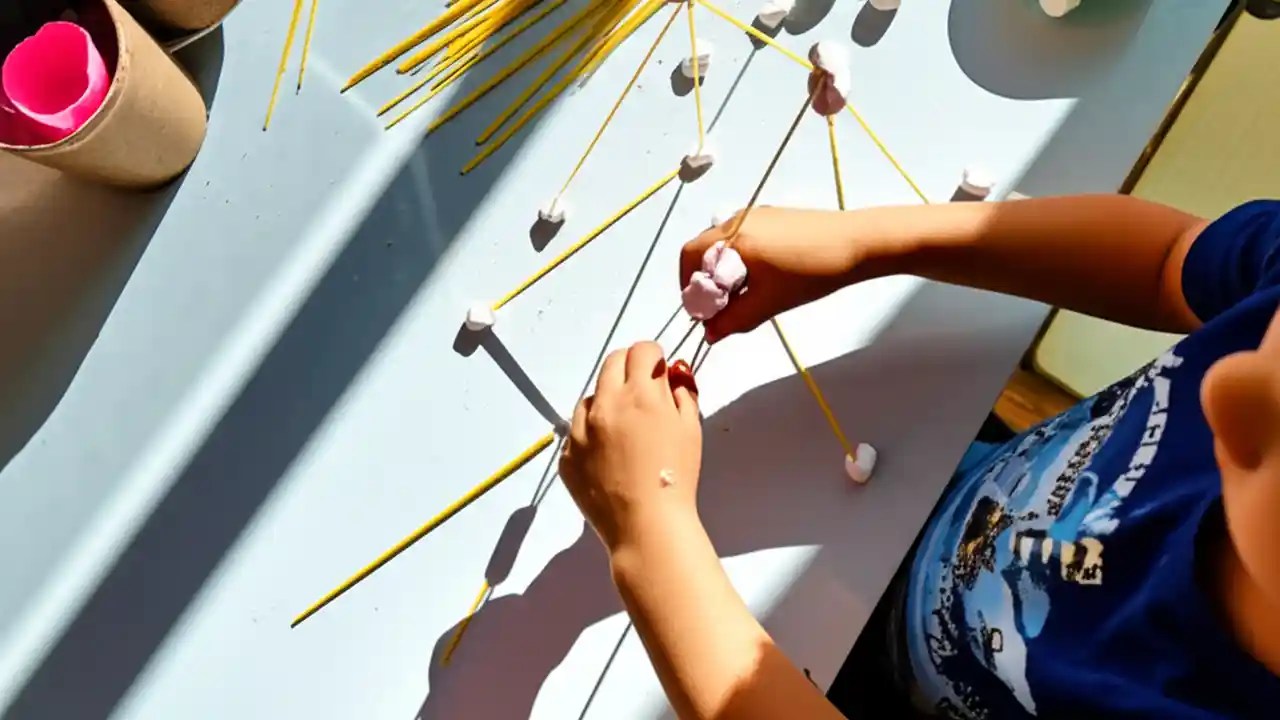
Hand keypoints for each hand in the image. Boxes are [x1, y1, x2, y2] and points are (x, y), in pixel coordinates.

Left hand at [559, 342, 702, 554]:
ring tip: (624, 428)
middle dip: (629, 367)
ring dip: (607, 400)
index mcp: (640, 395)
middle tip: (641, 388)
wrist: (647, 526)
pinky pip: (576, 431)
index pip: (641, 350)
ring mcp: (580, 431)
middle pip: (612, 363)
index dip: (653, 356)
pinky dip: (591, 433)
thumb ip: (683, 393)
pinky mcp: (567, 455)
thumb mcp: (691, 430)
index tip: (658, 369)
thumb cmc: (676, 480)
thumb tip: (673, 375)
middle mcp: (605, 406)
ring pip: (590, 397)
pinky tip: (609, 455)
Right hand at [680, 207, 861, 341]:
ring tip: (744, 296)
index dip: (688, 287)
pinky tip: (762, 280)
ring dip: (724, 272)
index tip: (702, 311)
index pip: (689, 256)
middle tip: (720, 308)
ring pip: (724, 245)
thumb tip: (710, 333)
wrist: (859, 244)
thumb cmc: (812, 272)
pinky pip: (743, 239)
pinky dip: (740, 261)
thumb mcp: (768, 303)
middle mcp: (739, 219)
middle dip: (705, 281)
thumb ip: (733, 320)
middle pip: (703, 249)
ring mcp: (757, 215)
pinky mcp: (774, 217)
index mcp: (733, 237)